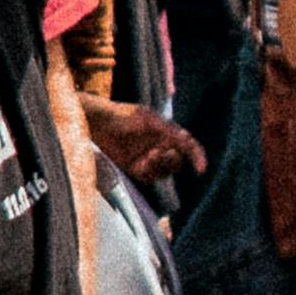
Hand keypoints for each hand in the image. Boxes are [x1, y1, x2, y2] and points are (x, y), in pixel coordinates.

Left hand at [86, 100, 205, 187]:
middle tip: (156, 155)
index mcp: (166, 131)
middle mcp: (161, 145)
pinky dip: (148, 173)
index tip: (200, 169)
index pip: (188, 145)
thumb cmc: (121, 116)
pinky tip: (138, 165)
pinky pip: (151, 178)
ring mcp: (149, 158)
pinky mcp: (137, 169)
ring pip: (166, 171)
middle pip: (178, 161)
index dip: (197, 157)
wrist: (95, 124)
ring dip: (159, 167)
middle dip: (171, 161)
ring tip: (145, 160)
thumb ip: (166, 130)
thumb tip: (186, 139)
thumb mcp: (146, 119)